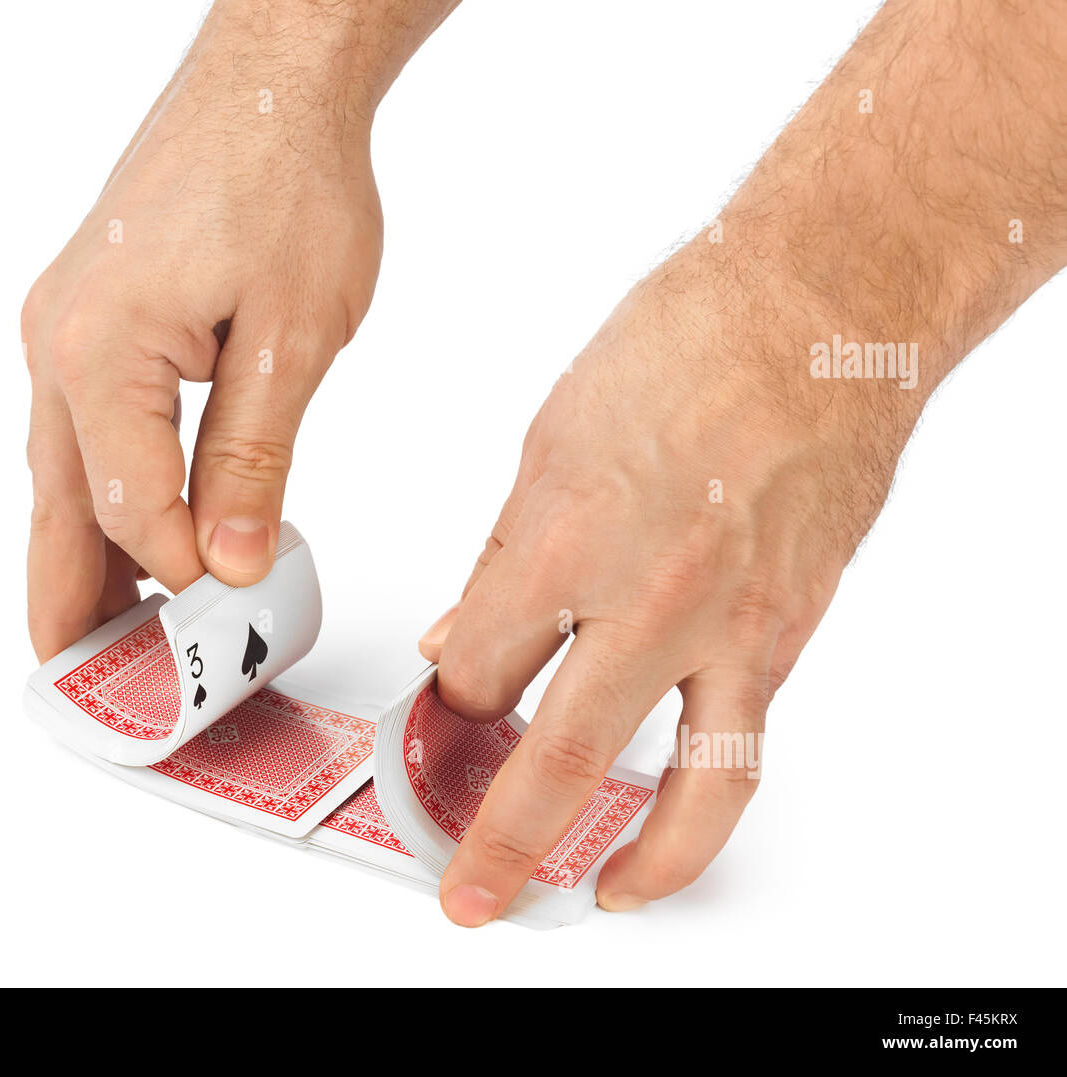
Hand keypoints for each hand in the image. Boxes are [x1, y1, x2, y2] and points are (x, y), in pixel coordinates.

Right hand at [22, 4, 388, 660]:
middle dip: (72, 599)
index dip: (179, 579)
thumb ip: (252, 459)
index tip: (225, 630)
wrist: (272, 86)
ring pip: (63, 471)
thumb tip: (231, 558)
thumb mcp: (290, 339)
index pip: (130, 510)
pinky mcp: (95, 318)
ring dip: (84, 550)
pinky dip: (104, 491)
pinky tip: (137, 528)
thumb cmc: (287, 185)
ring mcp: (66, 329)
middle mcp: (60, 346)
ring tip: (109, 629)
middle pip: (57, 508)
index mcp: (101, 355)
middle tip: (84, 682)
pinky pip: (84, 429)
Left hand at [417, 0, 1066, 925]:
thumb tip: (465, 637)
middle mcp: (645, 594)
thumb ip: (505, 560)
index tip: (445, 714)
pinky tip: (668, 841)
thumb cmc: (684, 344)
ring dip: (619, 863)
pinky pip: (741, 754)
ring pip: (673, 789)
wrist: (816, 311)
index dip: (451, 705)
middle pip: (553, 754)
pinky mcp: (786, 634)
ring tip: (580, 897)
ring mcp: (726, 624)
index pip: (481, 667)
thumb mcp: (550, 441)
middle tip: (465, 888)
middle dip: (497, 838)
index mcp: (563, 534)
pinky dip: (701, 816)